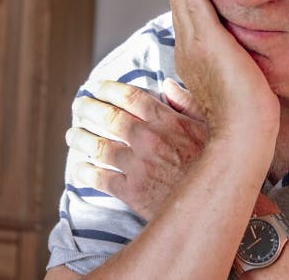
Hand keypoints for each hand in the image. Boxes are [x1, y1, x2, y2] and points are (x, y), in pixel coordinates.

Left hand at [66, 78, 207, 220]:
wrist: (215, 203)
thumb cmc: (216, 163)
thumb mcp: (209, 127)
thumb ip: (188, 103)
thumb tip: (167, 84)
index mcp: (166, 120)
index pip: (130, 97)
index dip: (109, 89)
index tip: (97, 86)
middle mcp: (147, 138)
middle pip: (108, 118)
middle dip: (89, 109)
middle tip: (79, 105)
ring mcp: (137, 165)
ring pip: (99, 147)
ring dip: (81, 139)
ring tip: (73, 134)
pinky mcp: (132, 192)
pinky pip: (101, 179)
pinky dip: (86, 173)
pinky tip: (79, 168)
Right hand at [170, 0, 279, 143]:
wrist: (244, 135)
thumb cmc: (247, 120)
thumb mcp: (236, 88)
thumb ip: (232, 72)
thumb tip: (240, 63)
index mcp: (192, 61)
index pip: (187, 18)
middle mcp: (186, 49)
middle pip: (180, 1)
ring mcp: (193, 42)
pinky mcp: (206, 38)